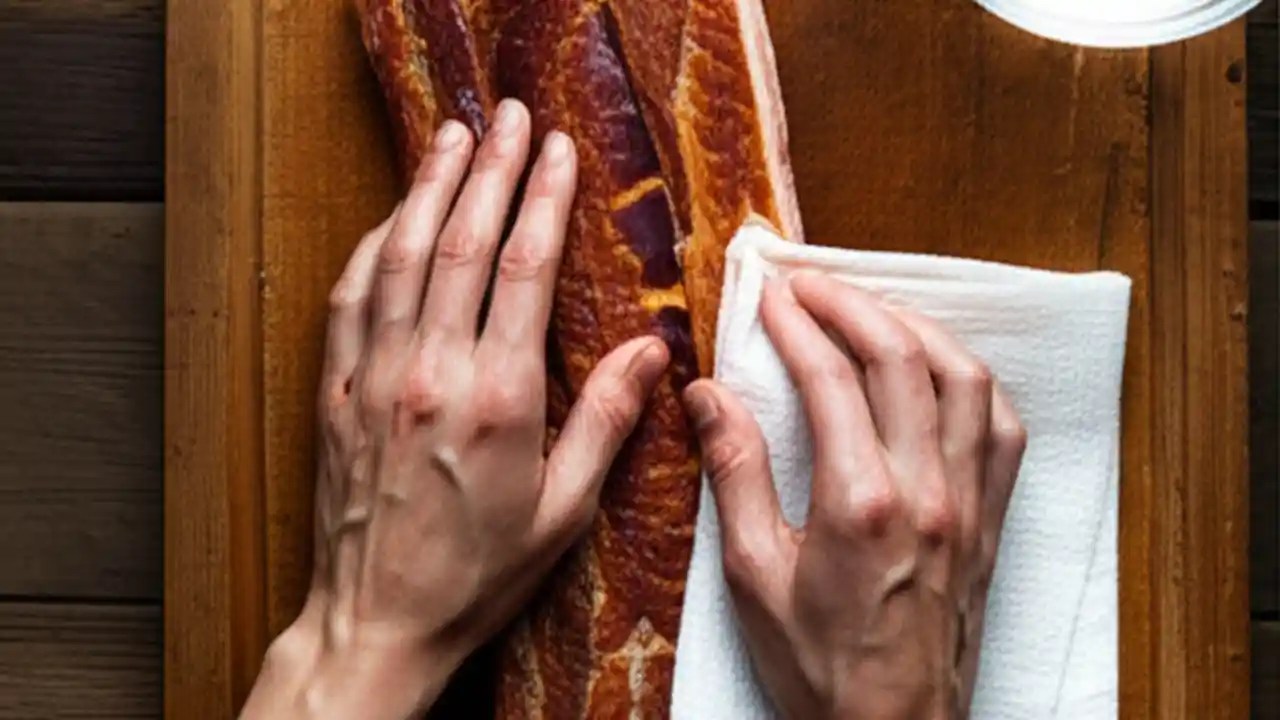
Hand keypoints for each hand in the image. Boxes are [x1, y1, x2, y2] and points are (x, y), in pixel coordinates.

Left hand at [239, 100, 670, 719]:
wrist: (377, 619)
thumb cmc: (477, 574)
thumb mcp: (564, 510)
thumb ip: (606, 420)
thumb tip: (651, 351)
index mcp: (497, 399)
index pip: (524, 269)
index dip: (543, 199)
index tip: (558, 153)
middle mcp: (431, 373)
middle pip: (464, 242)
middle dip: (491, 169)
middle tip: (511, 119)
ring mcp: (374, 377)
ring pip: (402, 256)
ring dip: (430, 188)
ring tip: (453, 137)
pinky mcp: (335, 392)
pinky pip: (351, 297)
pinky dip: (374, 246)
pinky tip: (394, 217)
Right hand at [682, 274, 1025, 719]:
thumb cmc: (819, 668)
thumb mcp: (754, 578)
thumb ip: (736, 475)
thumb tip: (707, 395)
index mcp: (862, 503)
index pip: (831, 378)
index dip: (796, 324)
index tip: (769, 295)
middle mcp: (928, 491)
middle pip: (901, 357)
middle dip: (851, 303)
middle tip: (808, 283)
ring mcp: (970, 502)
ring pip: (963, 377)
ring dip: (915, 326)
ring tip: (870, 308)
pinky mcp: (991, 520)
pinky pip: (1001, 426)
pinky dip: (971, 379)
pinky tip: (939, 368)